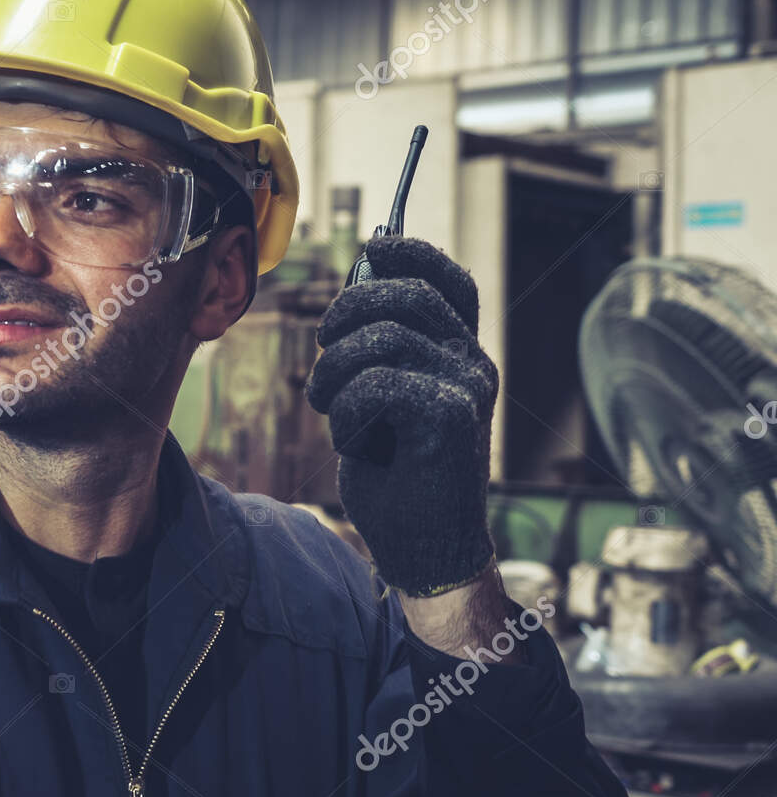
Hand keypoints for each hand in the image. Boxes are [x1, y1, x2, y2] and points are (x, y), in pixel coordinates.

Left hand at [305, 237, 497, 595]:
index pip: (450, 280)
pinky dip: (347, 413)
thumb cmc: (397, 477)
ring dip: (333, 373)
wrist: (427, 549)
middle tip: (323, 354)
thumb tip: (359, 280)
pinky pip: (376, 384)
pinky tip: (354, 443)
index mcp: (461, 354)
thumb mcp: (383, 402)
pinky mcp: (451, 416)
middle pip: (405, 295)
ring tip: (329, 409)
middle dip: (345, 315)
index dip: (412, 253)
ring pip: (380, 339)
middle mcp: (473, 363)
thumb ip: (379, 350)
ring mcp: (467, 388)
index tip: (373, 248)